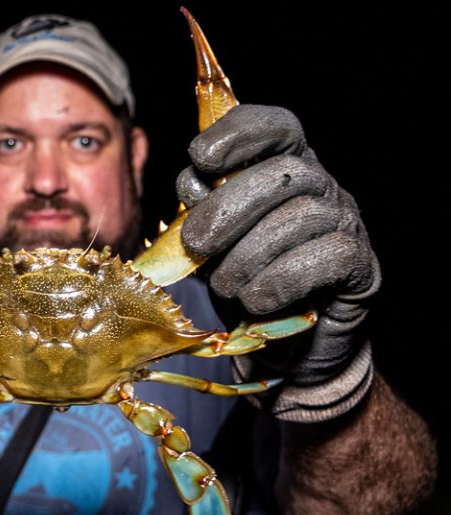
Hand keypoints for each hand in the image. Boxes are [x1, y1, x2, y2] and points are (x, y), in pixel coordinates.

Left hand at [177, 105, 379, 421]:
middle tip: (196, 245)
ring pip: (299, 218)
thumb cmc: (246, 283)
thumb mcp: (213, 244)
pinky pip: (324, 259)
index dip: (238, 133)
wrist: (290, 346)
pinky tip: (255, 301)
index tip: (199, 158)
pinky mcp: (363, 267)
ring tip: (224, 286)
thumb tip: (192, 183)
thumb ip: (202, 210)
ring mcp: (347, 224)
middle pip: (283, 172)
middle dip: (229, 208)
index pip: (274, 127)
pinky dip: (279, 283)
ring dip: (247, 258)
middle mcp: (322, 187)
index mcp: (284, 169)